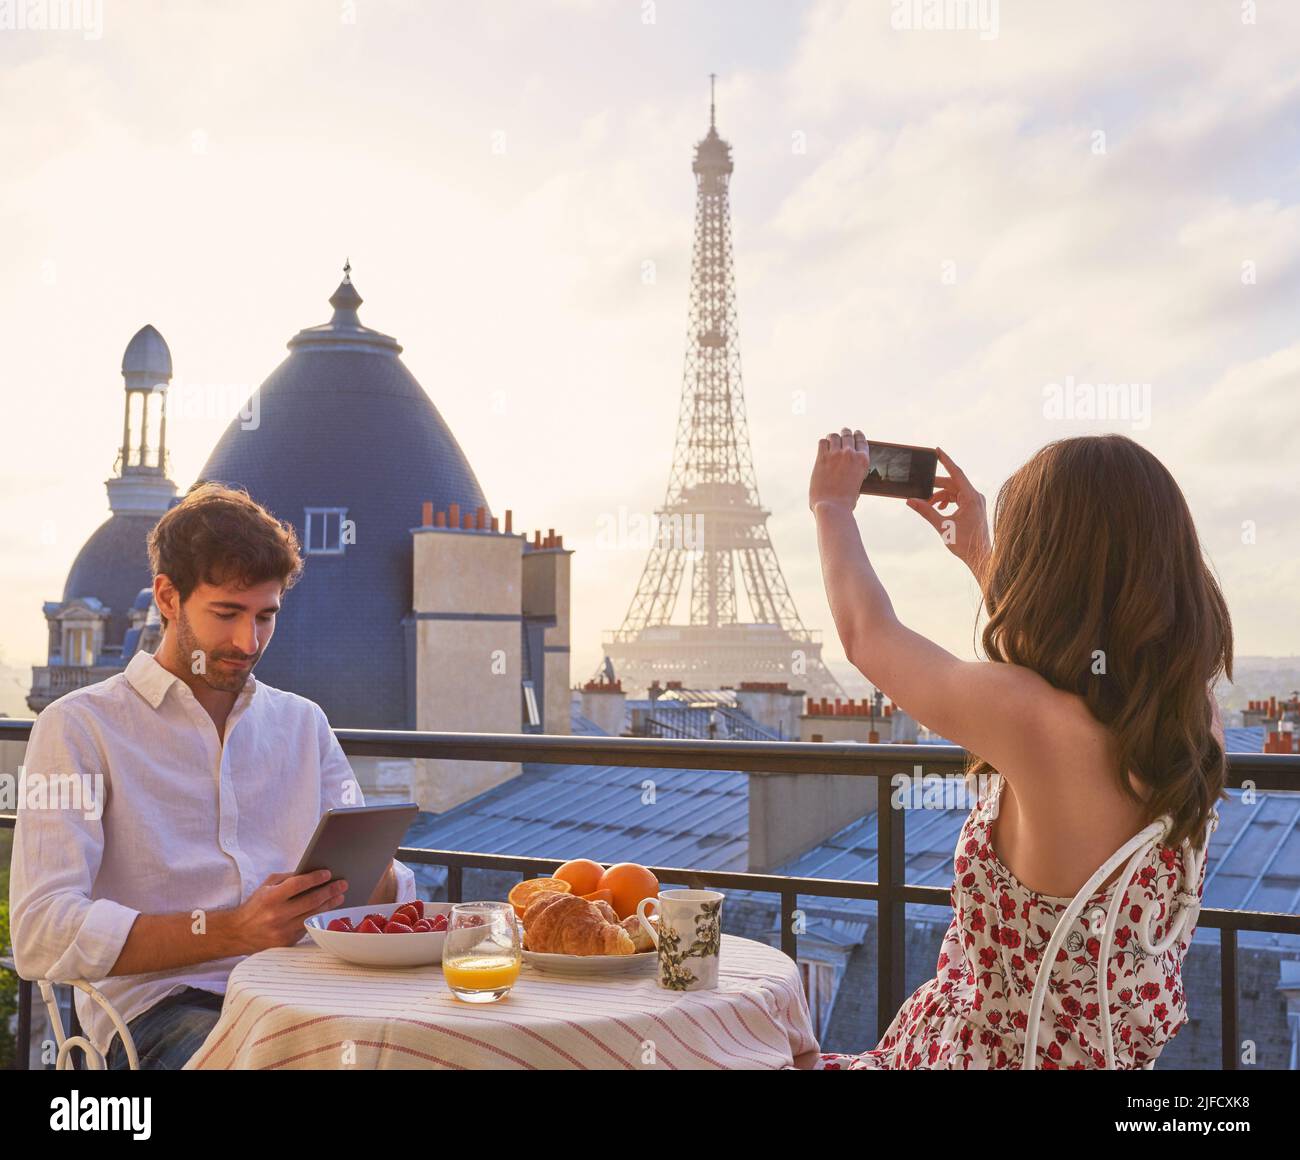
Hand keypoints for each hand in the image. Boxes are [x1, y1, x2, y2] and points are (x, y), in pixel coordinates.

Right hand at [231, 869, 348, 954]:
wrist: (237, 932)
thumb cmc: (256, 905)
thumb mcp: (266, 886)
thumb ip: (287, 878)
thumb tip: (312, 872)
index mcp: (270, 897)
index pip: (298, 884)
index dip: (315, 878)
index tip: (328, 873)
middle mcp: (277, 915)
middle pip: (311, 901)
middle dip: (330, 891)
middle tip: (342, 884)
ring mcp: (283, 931)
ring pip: (313, 915)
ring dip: (330, 904)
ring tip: (340, 896)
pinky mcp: (287, 942)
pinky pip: (307, 927)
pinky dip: (319, 917)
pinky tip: (327, 910)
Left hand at [810, 427, 870, 514]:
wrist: (832, 507)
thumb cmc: (846, 501)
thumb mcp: (858, 484)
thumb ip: (855, 473)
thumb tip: (850, 470)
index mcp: (863, 461)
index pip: (861, 440)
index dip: (857, 435)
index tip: (855, 433)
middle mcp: (851, 454)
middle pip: (847, 435)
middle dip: (844, 433)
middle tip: (842, 434)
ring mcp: (836, 455)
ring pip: (834, 436)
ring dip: (832, 438)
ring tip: (831, 440)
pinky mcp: (822, 458)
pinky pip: (822, 442)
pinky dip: (823, 444)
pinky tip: (823, 448)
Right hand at [905, 447, 990, 580]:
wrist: (980, 556)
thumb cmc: (965, 543)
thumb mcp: (942, 526)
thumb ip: (926, 511)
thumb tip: (910, 501)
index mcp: (971, 497)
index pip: (956, 473)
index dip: (945, 461)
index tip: (937, 450)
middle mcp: (976, 496)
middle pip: (953, 483)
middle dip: (935, 486)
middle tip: (920, 489)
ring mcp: (976, 502)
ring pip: (955, 492)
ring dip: (940, 496)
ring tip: (927, 504)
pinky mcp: (975, 508)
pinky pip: (959, 498)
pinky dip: (947, 501)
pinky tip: (939, 509)